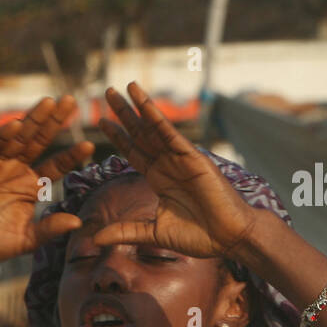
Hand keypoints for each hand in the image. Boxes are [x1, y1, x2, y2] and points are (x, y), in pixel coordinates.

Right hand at [0, 96, 92, 264]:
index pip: (57, 165)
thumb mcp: (25, 239)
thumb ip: (48, 229)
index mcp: (32, 185)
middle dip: (55, 121)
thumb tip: (78, 222)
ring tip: (49, 102)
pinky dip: (2, 134)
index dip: (72, 155)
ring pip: (18, 137)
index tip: (89, 145)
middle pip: (40, 141)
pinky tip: (17, 123)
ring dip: (33, 119)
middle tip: (71, 101)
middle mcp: (17, 169)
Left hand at [92, 83, 258, 257]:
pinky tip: (143, 103)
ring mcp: (181, 159)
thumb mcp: (155, 233)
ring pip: (154, 128)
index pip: (134, 152)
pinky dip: (156, 118)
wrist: (230, 238)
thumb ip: (126, 231)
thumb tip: (97, 239)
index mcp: (160, 179)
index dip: (118, 136)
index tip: (102, 121)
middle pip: (140, 134)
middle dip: (123, 114)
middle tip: (107, 92)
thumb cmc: (200, 237)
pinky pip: (171, 135)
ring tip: (124, 86)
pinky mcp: (193, 158)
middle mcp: (169, 164)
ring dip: (139, 107)